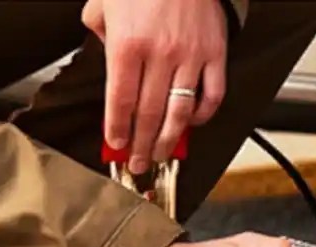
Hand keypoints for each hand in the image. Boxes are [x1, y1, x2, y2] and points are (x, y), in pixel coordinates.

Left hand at [83, 0, 227, 174]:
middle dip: (142, 144)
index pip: (121, 100)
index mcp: (127, 44)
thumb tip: (107, 58)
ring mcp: (191, 57)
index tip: (116, 145)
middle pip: (149, 113)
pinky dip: (203, 115)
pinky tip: (193, 123)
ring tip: (164, 155)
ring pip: (180, 112)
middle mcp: (160, 55)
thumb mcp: (104, 4)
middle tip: (139, 162)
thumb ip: (100, 33)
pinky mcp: (215, 54)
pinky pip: (212, 95)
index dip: (117, 129)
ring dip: (171, 139)